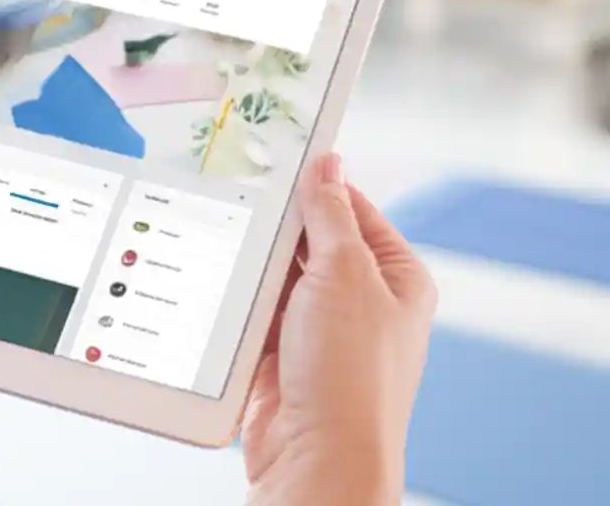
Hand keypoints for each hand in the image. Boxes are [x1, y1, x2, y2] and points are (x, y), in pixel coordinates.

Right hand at [242, 153, 436, 505]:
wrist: (316, 456)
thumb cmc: (350, 376)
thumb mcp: (343, 273)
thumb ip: (330, 215)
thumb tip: (328, 165)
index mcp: (396, 279)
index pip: (354, 211)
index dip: (318, 186)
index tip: (280, 159)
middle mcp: (362, 305)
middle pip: (310, 245)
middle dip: (277, 232)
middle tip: (242, 201)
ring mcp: (321, 334)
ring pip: (276, 281)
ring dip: (254, 273)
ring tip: (229, 250)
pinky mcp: (284, 359)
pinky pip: (254, 317)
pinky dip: (238, 307)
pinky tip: (220, 291)